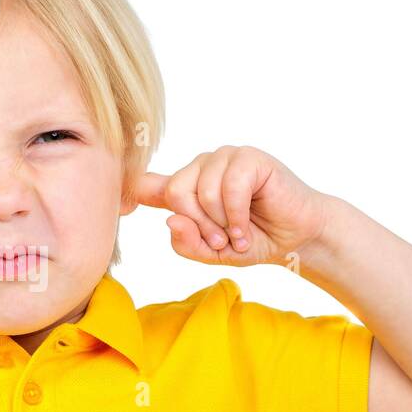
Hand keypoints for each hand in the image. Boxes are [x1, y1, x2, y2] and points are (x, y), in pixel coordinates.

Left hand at [130, 145, 331, 265]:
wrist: (296, 238)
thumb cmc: (253, 241)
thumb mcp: (212, 253)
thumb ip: (187, 243)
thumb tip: (171, 220)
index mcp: (186, 187)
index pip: (148, 184)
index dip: (128, 188)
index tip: (115, 199)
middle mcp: (200, 168)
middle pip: (175, 192)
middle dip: (198, 224)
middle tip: (220, 241)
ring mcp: (224, 159)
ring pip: (202, 191)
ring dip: (221, 223)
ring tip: (237, 235)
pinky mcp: (248, 158)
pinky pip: (228, 187)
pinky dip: (237, 215)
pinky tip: (246, 229)